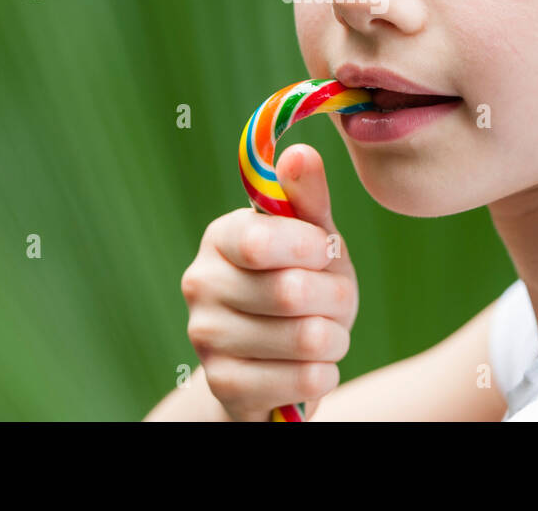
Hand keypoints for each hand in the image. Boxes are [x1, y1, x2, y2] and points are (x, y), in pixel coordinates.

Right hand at [180, 143, 357, 420]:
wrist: (275, 361)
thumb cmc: (300, 282)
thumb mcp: (311, 238)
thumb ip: (307, 197)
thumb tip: (300, 152)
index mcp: (221, 238)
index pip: (262, 241)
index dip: (310, 248)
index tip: (323, 251)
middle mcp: (200, 284)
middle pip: (293, 293)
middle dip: (336, 298)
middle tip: (334, 301)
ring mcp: (206, 338)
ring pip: (306, 339)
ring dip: (335, 337)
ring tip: (324, 332)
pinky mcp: (224, 386)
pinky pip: (305, 380)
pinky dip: (325, 373)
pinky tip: (312, 366)